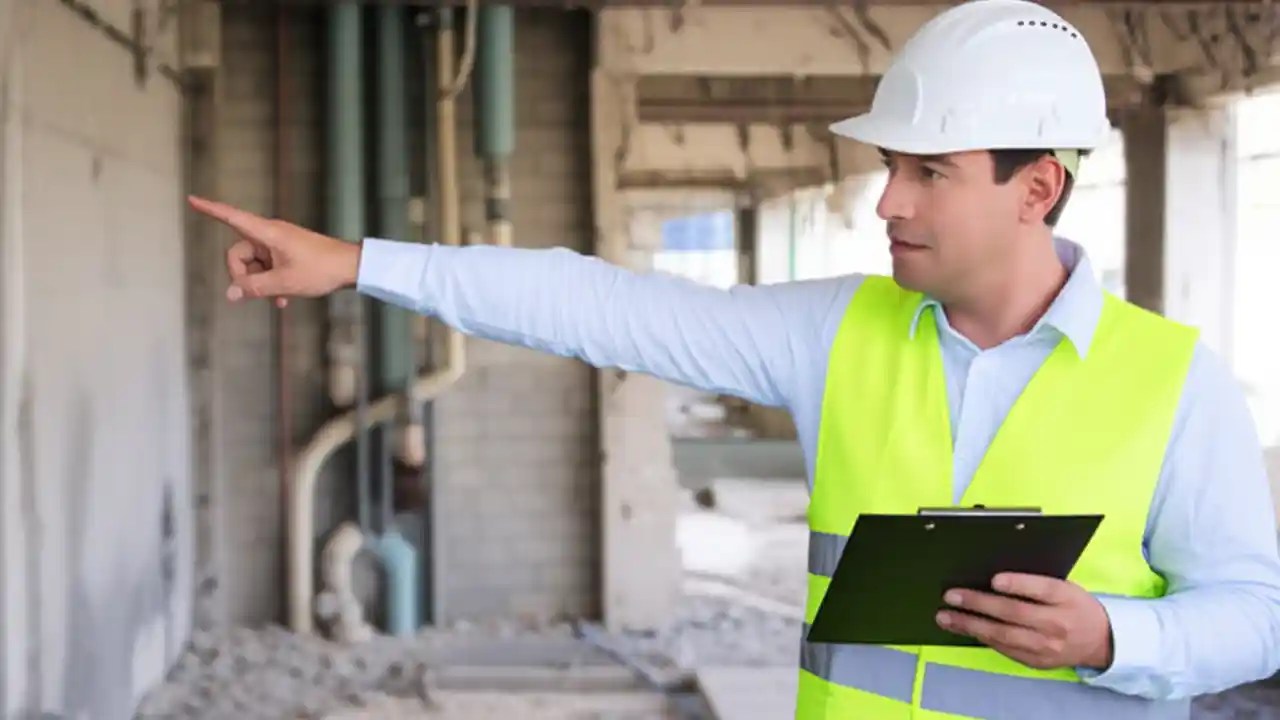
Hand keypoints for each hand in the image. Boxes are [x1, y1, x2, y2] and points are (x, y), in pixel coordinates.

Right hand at [188, 195, 360, 305]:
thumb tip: (230, 294)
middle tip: (260, 294)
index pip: (232, 217)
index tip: (191, 199)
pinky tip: (283, 301)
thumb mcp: (284, 283)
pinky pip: (267, 269)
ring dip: (260, 284)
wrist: (351, 267)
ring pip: (253, 266)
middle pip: (237, 254)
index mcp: (267, 233)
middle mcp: (269, 235)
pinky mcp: (286, 254)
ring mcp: (278, 245)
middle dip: (243, 277)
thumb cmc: (320, 269)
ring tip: (279, 299)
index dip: (211, 209)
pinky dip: (270, 283)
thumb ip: (254, 288)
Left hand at [936, 572, 1112, 670]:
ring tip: (945, 616)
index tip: (995, 579)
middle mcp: (1057, 624)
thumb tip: (993, 575)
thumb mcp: (1065, 586)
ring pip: (1003, 635)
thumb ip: (1036, 582)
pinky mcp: (1035, 661)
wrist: (1099, 640)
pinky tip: (962, 627)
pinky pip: (1003, 648)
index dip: (1018, 584)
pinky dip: (980, 637)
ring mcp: (1046, 646)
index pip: (1042, 589)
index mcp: (1066, 598)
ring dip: (970, 625)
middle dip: (979, 604)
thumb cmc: (1073, 605)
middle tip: (952, 595)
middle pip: (1015, 613)